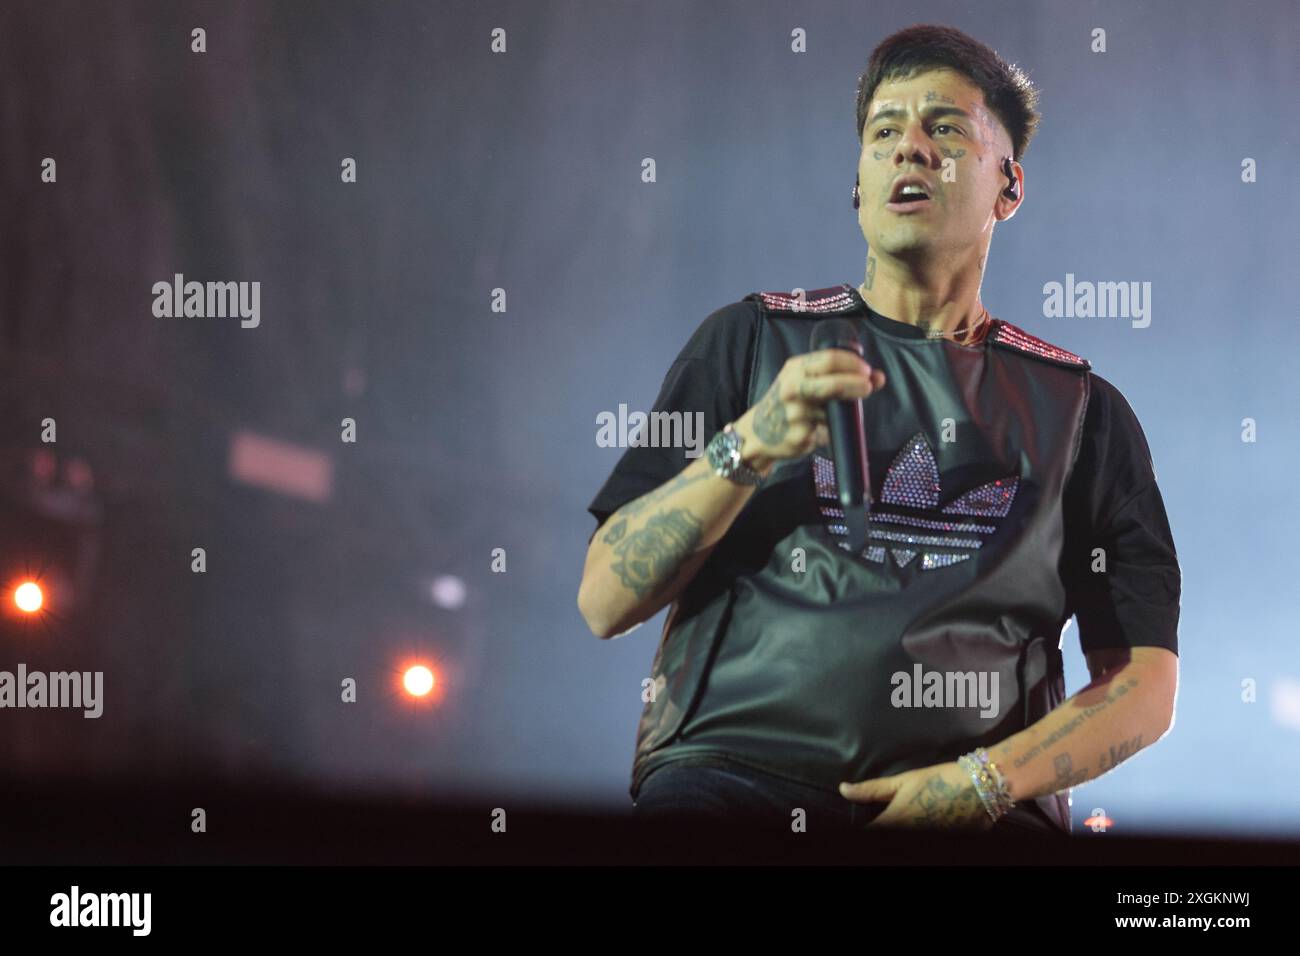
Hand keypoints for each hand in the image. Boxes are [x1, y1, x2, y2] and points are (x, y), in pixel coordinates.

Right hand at [732, 349, 886, 472]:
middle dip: (857, 384)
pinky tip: (825, 427)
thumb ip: (838, 376)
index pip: (829, 359)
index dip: (853, 364)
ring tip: (843, 409)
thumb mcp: (805, 381)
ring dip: (846, 409)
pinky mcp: (800, 434)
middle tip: (868, 387)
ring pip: (834, 408)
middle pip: (833, 383)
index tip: (866, 371)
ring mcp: (795, 412)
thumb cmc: (787, 403)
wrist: (758, 433)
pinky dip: (834, 428)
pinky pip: (829, 429)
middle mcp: (792, 388)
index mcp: (795, 369)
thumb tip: (879, 377)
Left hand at [839, 760, 996, 830]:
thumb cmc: (939, 780)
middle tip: (902, 809)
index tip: (869, 818)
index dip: (866, 825)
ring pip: (909, 839)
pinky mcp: (949, 845)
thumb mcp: (902, 781)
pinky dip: (928, 829)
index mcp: (896, 823)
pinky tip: (934, 817)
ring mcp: (931, 842)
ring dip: (909, 828)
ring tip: (921, 810)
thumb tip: (843, 790)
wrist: (980, 788)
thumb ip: (871, 790)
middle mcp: (911, 837)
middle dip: (889, 824)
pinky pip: (931, 838)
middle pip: (890, 835)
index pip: (871, 831)